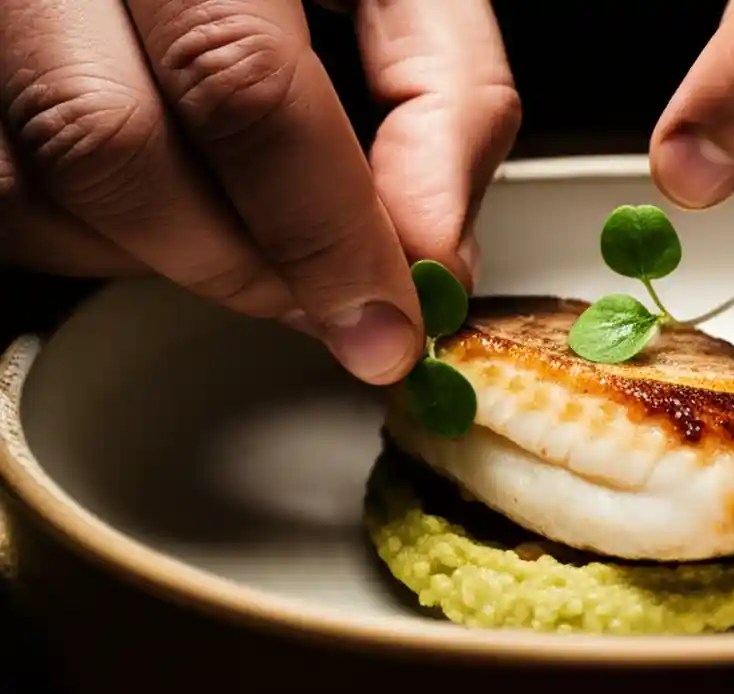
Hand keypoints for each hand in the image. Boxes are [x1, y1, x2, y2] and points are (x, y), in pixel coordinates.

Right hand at [0, 0, 519, 384]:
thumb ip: (443, 98)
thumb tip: (434, 251)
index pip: (242, 86)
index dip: (322, 232)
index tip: (387, 320)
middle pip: (116, 146)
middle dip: (250, 268)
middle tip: (331, 304)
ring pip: (43, 186)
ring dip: (174, 261)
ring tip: (265, 244)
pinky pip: (6, 197)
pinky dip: (104, 244)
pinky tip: (180, 211)